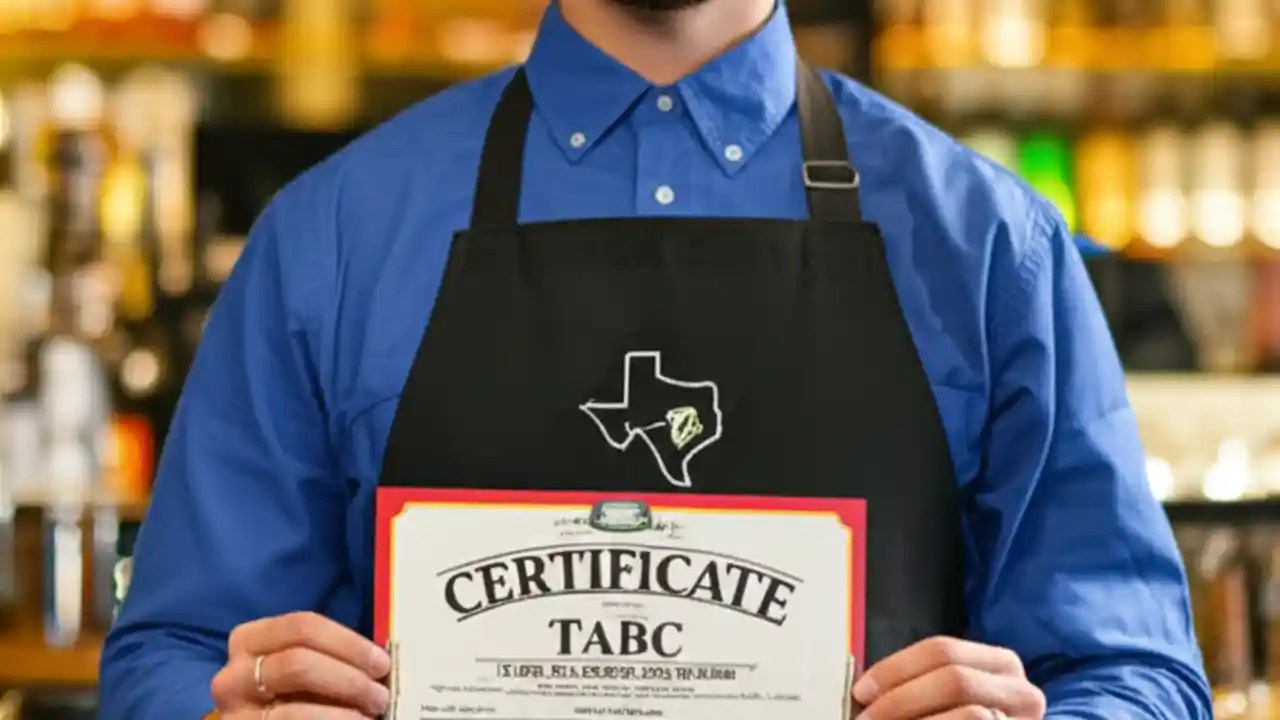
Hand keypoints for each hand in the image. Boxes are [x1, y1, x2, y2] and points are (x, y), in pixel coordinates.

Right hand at [211, 611, 391, 718]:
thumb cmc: (295, 695)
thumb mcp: (307, 667)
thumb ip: (331, 657)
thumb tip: (379, 661)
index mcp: (250, 640)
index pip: (302, 626)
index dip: (348, 643)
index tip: (381, 662)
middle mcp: (233, 675)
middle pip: (299, 663)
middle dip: (349, 679)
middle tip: (380, 695)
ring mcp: (235, 713)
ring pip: (294, 711)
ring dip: (343, 714)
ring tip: (370, 716)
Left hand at [852, 637, 1045, 719]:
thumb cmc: (958, 718)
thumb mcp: (944, 698)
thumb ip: (919, 686)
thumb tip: (866, 690)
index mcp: (1000, 663)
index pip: (941, 650)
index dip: (895, 668)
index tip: (862, 690)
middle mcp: (1022, 690)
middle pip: (954, 679)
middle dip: (902, 700)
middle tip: (867, 719)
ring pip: (971, 714)